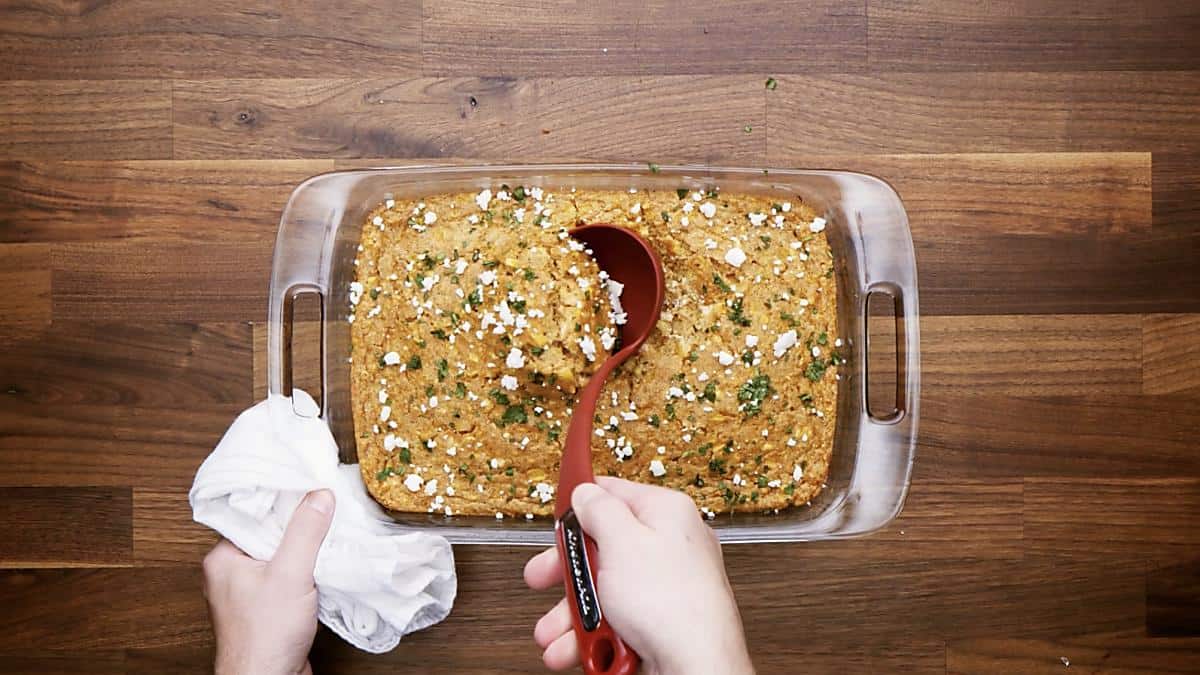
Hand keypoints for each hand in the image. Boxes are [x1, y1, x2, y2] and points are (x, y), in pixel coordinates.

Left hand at [202, 490, 334, 674]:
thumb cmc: (266, 636)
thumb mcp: (291, 573)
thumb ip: (305, 532)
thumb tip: (319, 496)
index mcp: (223, 558)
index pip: (253, 514)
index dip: (282, 499)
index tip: (310, 484)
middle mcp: (231, 573)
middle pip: (270, 534)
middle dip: (299, 525)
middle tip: (327, 507)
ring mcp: (248, 593)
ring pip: (281, 557)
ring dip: (305, 551)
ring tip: (330, 535)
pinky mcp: (266, 610)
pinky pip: (287, 579)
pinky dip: (307, 573)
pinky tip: (326, 568)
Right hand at [524, 477, 753, 674]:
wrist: (696, 667)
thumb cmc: (673, 604)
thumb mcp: (622, 542)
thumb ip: (599, 510)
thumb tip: (586, 493)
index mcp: (666, 514)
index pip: (614, 494)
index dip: (580, 507)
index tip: (556, 518)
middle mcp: (668, 548)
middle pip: (602, 548)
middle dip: (568, 573)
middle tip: (542, 579)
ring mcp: (664, 588)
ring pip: (604, 592)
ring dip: (572, 613)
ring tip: (553, 634)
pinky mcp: (658, 623)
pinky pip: (615, 621)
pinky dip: (592, 635)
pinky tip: (577, 648)